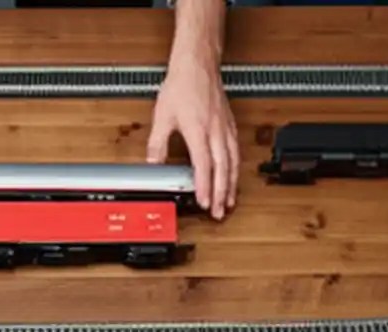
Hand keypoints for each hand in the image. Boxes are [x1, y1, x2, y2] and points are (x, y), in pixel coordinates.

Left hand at [146, 59, 238, 219]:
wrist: (198, 64)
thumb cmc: (182, 84)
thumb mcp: (162, 116)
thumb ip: (157, 144)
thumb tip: (152, 164)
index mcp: (198, 131)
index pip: (203, 166)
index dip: (204, 187)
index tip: (203, 203)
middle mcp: (215, 132)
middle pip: (222, 169)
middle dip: (221, 193)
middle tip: (219, 211)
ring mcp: (225, 128)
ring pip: (233, 162)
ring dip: (231, 184)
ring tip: (229, 201)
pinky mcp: (229, 124)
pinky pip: (236, 151)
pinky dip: (236, 168)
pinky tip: (233, 176)